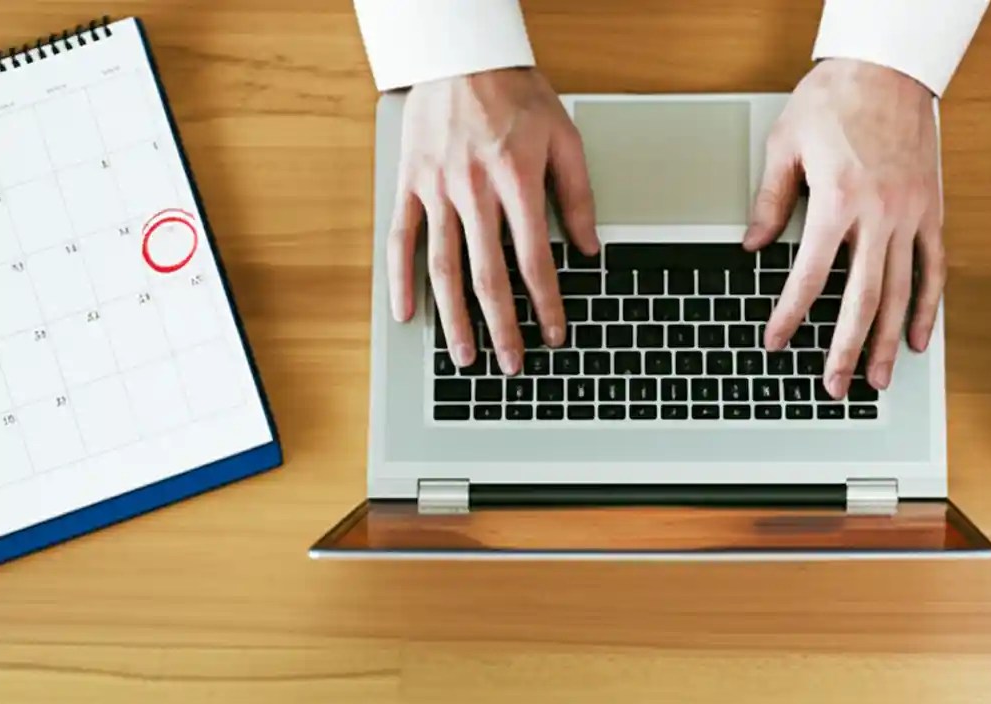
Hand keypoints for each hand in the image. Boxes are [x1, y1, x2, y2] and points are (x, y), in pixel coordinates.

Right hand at [387, 68, 598, 374]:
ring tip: (464, 355)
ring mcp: (436, 188)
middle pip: (488, 275)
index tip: (553, 334)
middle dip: (502, 326)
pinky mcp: (409, 183)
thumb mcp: (564, 136)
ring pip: (443, 267)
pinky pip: (400, 238)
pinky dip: (401, 279)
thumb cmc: (515, 92)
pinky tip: (407, 313)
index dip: (546, 303)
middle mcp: (473, 189)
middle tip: (511, 363)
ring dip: (454, 318)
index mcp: (516, 179)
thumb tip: (590, 248)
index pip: (534, 259)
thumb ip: (577, 195)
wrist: (461, 53)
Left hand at [743, 59, 944, 397]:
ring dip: (889, 341)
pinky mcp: (932, 210)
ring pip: (901, 293)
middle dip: (846, 349)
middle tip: (834, 384)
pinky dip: (928, 306)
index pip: (809, 276)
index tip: (777, 342)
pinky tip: (920, 337)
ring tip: (878, 378)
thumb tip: (754, 244)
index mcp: (837, 202)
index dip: (791, 315)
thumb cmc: (835, 98)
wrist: (888, 67)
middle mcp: (879, 216)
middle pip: (861, 300)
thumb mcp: (785, 144)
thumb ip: (770, 200)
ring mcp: (911, 216)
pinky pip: (934, 268)